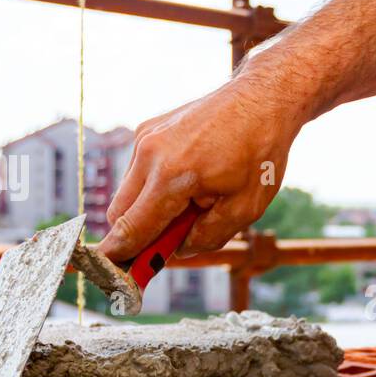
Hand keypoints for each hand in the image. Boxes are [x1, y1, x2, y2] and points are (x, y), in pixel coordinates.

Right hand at [98, 76, 301, 260]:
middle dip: (138, 235)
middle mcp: (150, 154)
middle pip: (119, 214)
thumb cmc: (260, 153)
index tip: (113, 277)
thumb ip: (207, 237)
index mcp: (173, 176)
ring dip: (149, 209)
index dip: (121, 257)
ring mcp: (145, 138)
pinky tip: (191, 179)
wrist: (263, 99)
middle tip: (172, 241)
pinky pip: (138, 172)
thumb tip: (177, 251)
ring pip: (127, 193)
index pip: (132, 228)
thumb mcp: (245, 208)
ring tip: (195, 202)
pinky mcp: (147, 129)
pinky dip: (154, 187)